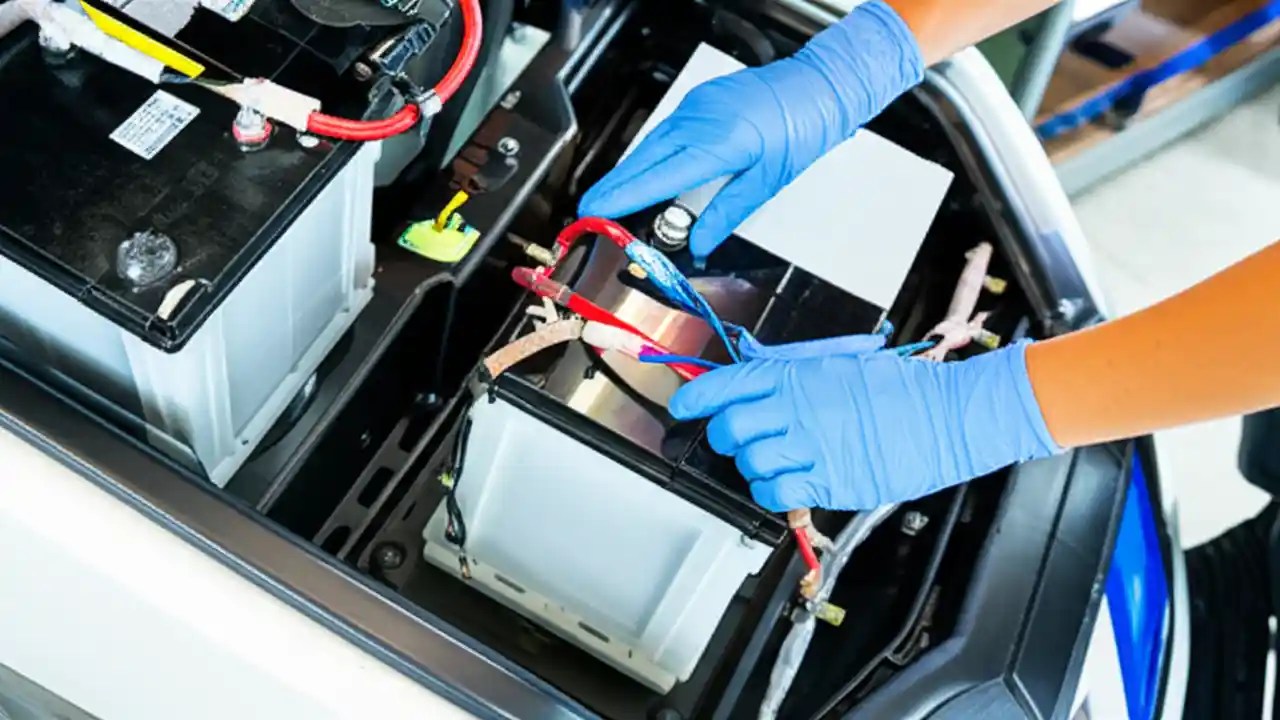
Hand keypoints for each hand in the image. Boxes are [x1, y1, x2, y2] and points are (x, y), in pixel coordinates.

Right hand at [578, 0, 923, 258]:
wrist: (820, 84)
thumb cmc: (804, 125)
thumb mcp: (769, 181)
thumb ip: (729, 213)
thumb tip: (700, 241)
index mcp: (716, 144)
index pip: (656, 178)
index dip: (621, 197)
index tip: (595, 212)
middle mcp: (698, 121)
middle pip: (641, 160)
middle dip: (612, 188)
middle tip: (589, 211)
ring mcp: (696, 107)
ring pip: (649, 145)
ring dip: (629, 172)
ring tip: (611, 199)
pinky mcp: (699, 101)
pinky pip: (664, 131)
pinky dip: (649, 154)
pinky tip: (645, 171)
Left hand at [668, 337, 1059, 510]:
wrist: (949, 416)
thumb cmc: (900, 389)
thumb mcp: (838, 365)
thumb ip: (791, 375)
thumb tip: (750, 380)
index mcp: (797, 375)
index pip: (725, 384)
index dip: (695, 397)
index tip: (683, 405)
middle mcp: (798, 409)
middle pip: (729, 428)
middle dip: (725, 435)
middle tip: (737, 437)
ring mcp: (813, 447)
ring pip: (749, 463)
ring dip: (752, 465)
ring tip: (774, 459)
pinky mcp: (831, 481)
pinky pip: (775, 493)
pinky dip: (771, 492)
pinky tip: (785, 483)